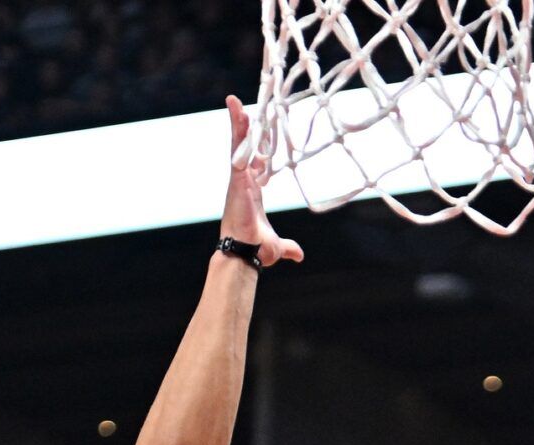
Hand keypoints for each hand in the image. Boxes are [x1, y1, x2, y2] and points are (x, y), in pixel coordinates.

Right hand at [222, 96, 303, 266]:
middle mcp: (244, 182)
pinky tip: (238, 111)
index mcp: (252, 191)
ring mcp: (239, 178)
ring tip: (235, 101)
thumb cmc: (257, 249)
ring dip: (238, 122)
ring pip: (239, 144)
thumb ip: (288, 247)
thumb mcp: (276, 245)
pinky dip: (237, 129)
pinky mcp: (237, 177)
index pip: (255, 164)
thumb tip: (298, 255)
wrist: (246, 253)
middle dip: (245, 128)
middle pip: (244, 149)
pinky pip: (238, 148)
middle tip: (244, 107)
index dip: (257, 147)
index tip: (260, 133)